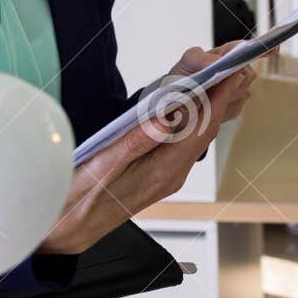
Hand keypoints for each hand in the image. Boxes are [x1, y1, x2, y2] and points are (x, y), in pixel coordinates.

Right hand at [39, 44, 255, 253]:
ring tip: (219, 76)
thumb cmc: (75, 202)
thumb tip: (167, 117)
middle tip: (233, 63)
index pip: (201, 127)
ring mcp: (167, 176)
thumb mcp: (101, 166)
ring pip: (197, 135)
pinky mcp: (157, 174)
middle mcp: (172, 174)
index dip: (219, 95)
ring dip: (210, 106)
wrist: (65, 234)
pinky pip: (184, 142)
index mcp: (163, 170)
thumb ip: (135, 141)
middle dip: (222, 95)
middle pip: (206, 129)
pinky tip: (189, 105)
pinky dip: (192, 119)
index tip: (232, 68)